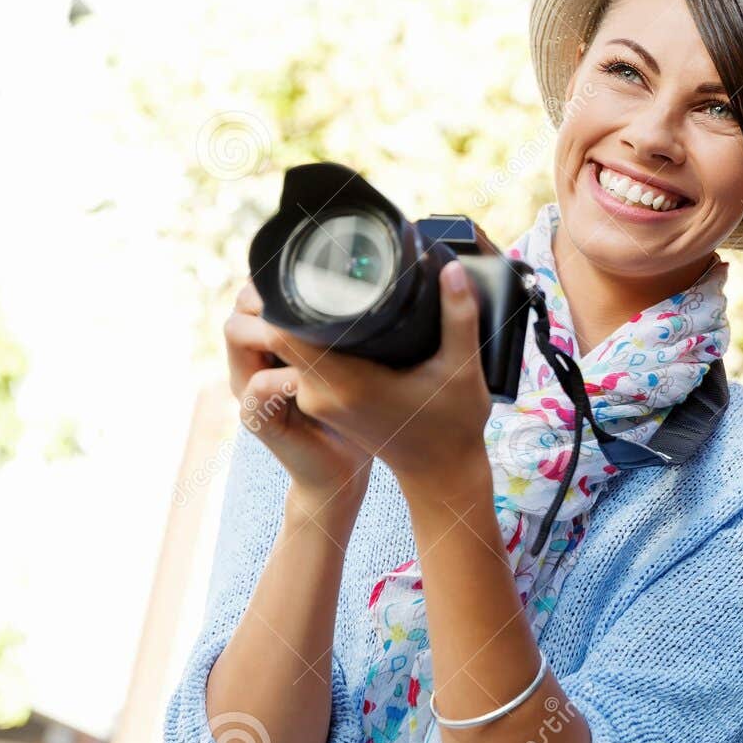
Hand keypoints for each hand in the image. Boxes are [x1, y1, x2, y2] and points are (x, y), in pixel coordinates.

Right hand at [225, 280, 372, 522]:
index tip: (322, 277)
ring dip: (275, 327)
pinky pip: (257, 385)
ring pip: (237, 333)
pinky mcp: (255, 418)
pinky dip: (286, 375)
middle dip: (272, 297)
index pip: (255, 292)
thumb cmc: (355, 411)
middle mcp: (251, 361)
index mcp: (271, 344)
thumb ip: (349, 330)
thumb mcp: (352, 361)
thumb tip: (382, 284)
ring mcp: (246, 387)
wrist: (343, 471)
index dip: (280, 279)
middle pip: (240, 304)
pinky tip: (315, 374)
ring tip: (315, 331)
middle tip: (319, 302)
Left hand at [264, 261, 494, 487]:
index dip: (283, 299)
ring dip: (297, 321)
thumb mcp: (463, 369)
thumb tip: (451, 269)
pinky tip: (333, 320)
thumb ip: (460, 316)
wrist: (440, 475)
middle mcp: (323, 394)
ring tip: (324, 287)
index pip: (285, 334)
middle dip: (290, 302)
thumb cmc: (453, 427)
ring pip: (288, 350)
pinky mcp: (323, 404)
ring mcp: (320, 401)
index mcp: (348, 385)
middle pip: (280, 337)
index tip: (302, 269)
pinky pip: (301, 364)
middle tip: (315, 267)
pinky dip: (308, 342)